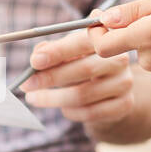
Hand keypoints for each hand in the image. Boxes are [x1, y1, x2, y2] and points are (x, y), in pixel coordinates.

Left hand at [19, 27, 134, 124]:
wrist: (110, 87)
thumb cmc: (82, 62)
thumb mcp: (69, 51)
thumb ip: (52, 49)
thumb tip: (37, 57)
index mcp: (105, 39)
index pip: (82, 42)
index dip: (58, 51)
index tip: (34, 61)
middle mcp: (119, 60)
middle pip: (84, 69)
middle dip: (50, 78)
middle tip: (26, 84)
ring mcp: (124, 83)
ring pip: (82, 94)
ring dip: (52, 98)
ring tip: (34, 98)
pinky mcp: (124, 105)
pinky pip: (89, 112)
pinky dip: (69, 111)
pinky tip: (61, 107)